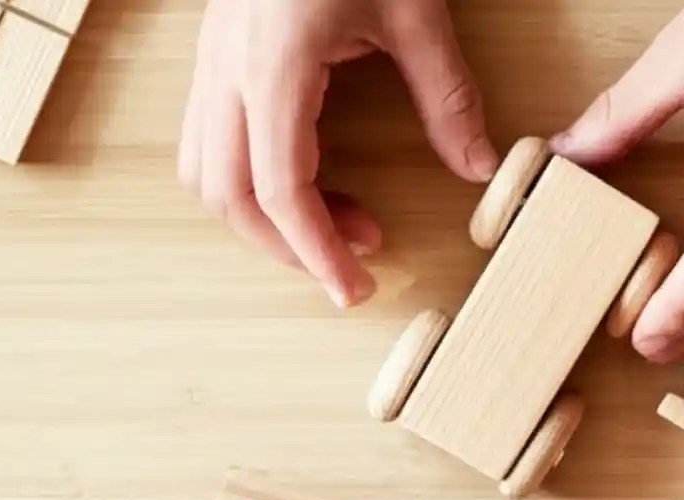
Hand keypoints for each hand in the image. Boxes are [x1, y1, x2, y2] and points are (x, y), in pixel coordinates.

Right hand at [179, 0, 497, 307]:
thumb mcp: (415, 12)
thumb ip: (447, 96)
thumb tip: (477, 167)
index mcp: (274, 65)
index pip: (281, 190)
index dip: (316, 251)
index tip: (354, 287)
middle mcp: (227, 71)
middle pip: (229, 196)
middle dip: (288, 246)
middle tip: (352, 262)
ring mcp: (211, 61)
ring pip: (205, 172)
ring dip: (262, 215)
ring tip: (335, 218)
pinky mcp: (215, 54)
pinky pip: (208, 138)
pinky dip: (248, 176)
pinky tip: (306, 173)